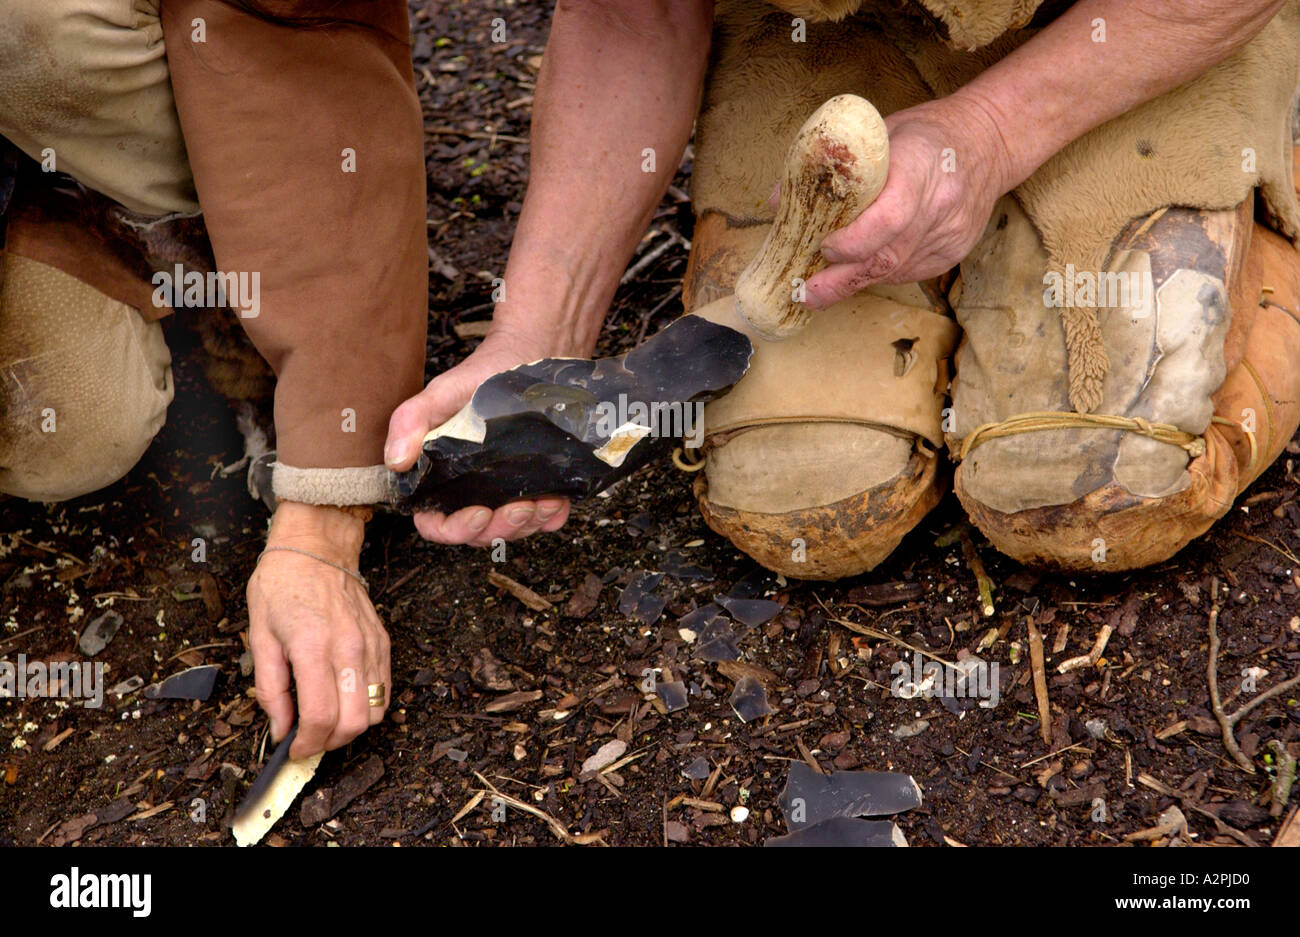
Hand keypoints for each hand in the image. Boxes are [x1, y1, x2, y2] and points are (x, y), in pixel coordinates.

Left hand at [247, 502, 389, 758]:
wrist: (316, 547)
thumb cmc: (282, 585)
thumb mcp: (259, 635)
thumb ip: (270, 688)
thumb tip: (280, 728)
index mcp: (312, 647)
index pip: (320, 716)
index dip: (307, 744)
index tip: (294, 749)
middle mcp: (348, 648)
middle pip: (354, 722)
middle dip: (330, 742)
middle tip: (310, 740)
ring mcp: (370, 645)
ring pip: (376, 711)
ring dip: (352, 727)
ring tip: (327, 720)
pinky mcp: (383, 642)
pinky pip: (385, 689)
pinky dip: (367, 705)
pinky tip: (344, 699)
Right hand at [384, 327, 572, 544]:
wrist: (531, 355)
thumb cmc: (483, 375)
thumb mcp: (442, 393)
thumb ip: (411, 421)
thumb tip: (395, 461)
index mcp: (442, 478)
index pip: (437, 524)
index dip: (454, 530)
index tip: (478, 514)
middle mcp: (473, 490)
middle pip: (480, 534)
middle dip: (500, 529)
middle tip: (518, 508)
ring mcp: (508, 491)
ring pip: (514, 530)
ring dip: (528, 525)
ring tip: (541, 501)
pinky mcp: (540, 485)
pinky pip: (546, 518)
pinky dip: (552, 517)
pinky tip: (557, 501)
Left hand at [802, 93, 1013, 307]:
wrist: (989, 142)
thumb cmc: (924, 134)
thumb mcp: (878, 133)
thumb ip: (833, 167)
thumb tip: (779, 201)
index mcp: (921, 166)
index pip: (889, 218)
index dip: (853, 241)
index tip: (823, 247)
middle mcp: (941, 206)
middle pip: (888, 256)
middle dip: (841, 281)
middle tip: (807, 294)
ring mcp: (951, 234)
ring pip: (895, 271)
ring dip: (855, 280)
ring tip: (821, 286)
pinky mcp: (954, 253)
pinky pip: (907, 273)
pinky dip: (878, 273)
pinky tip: (860, 267)